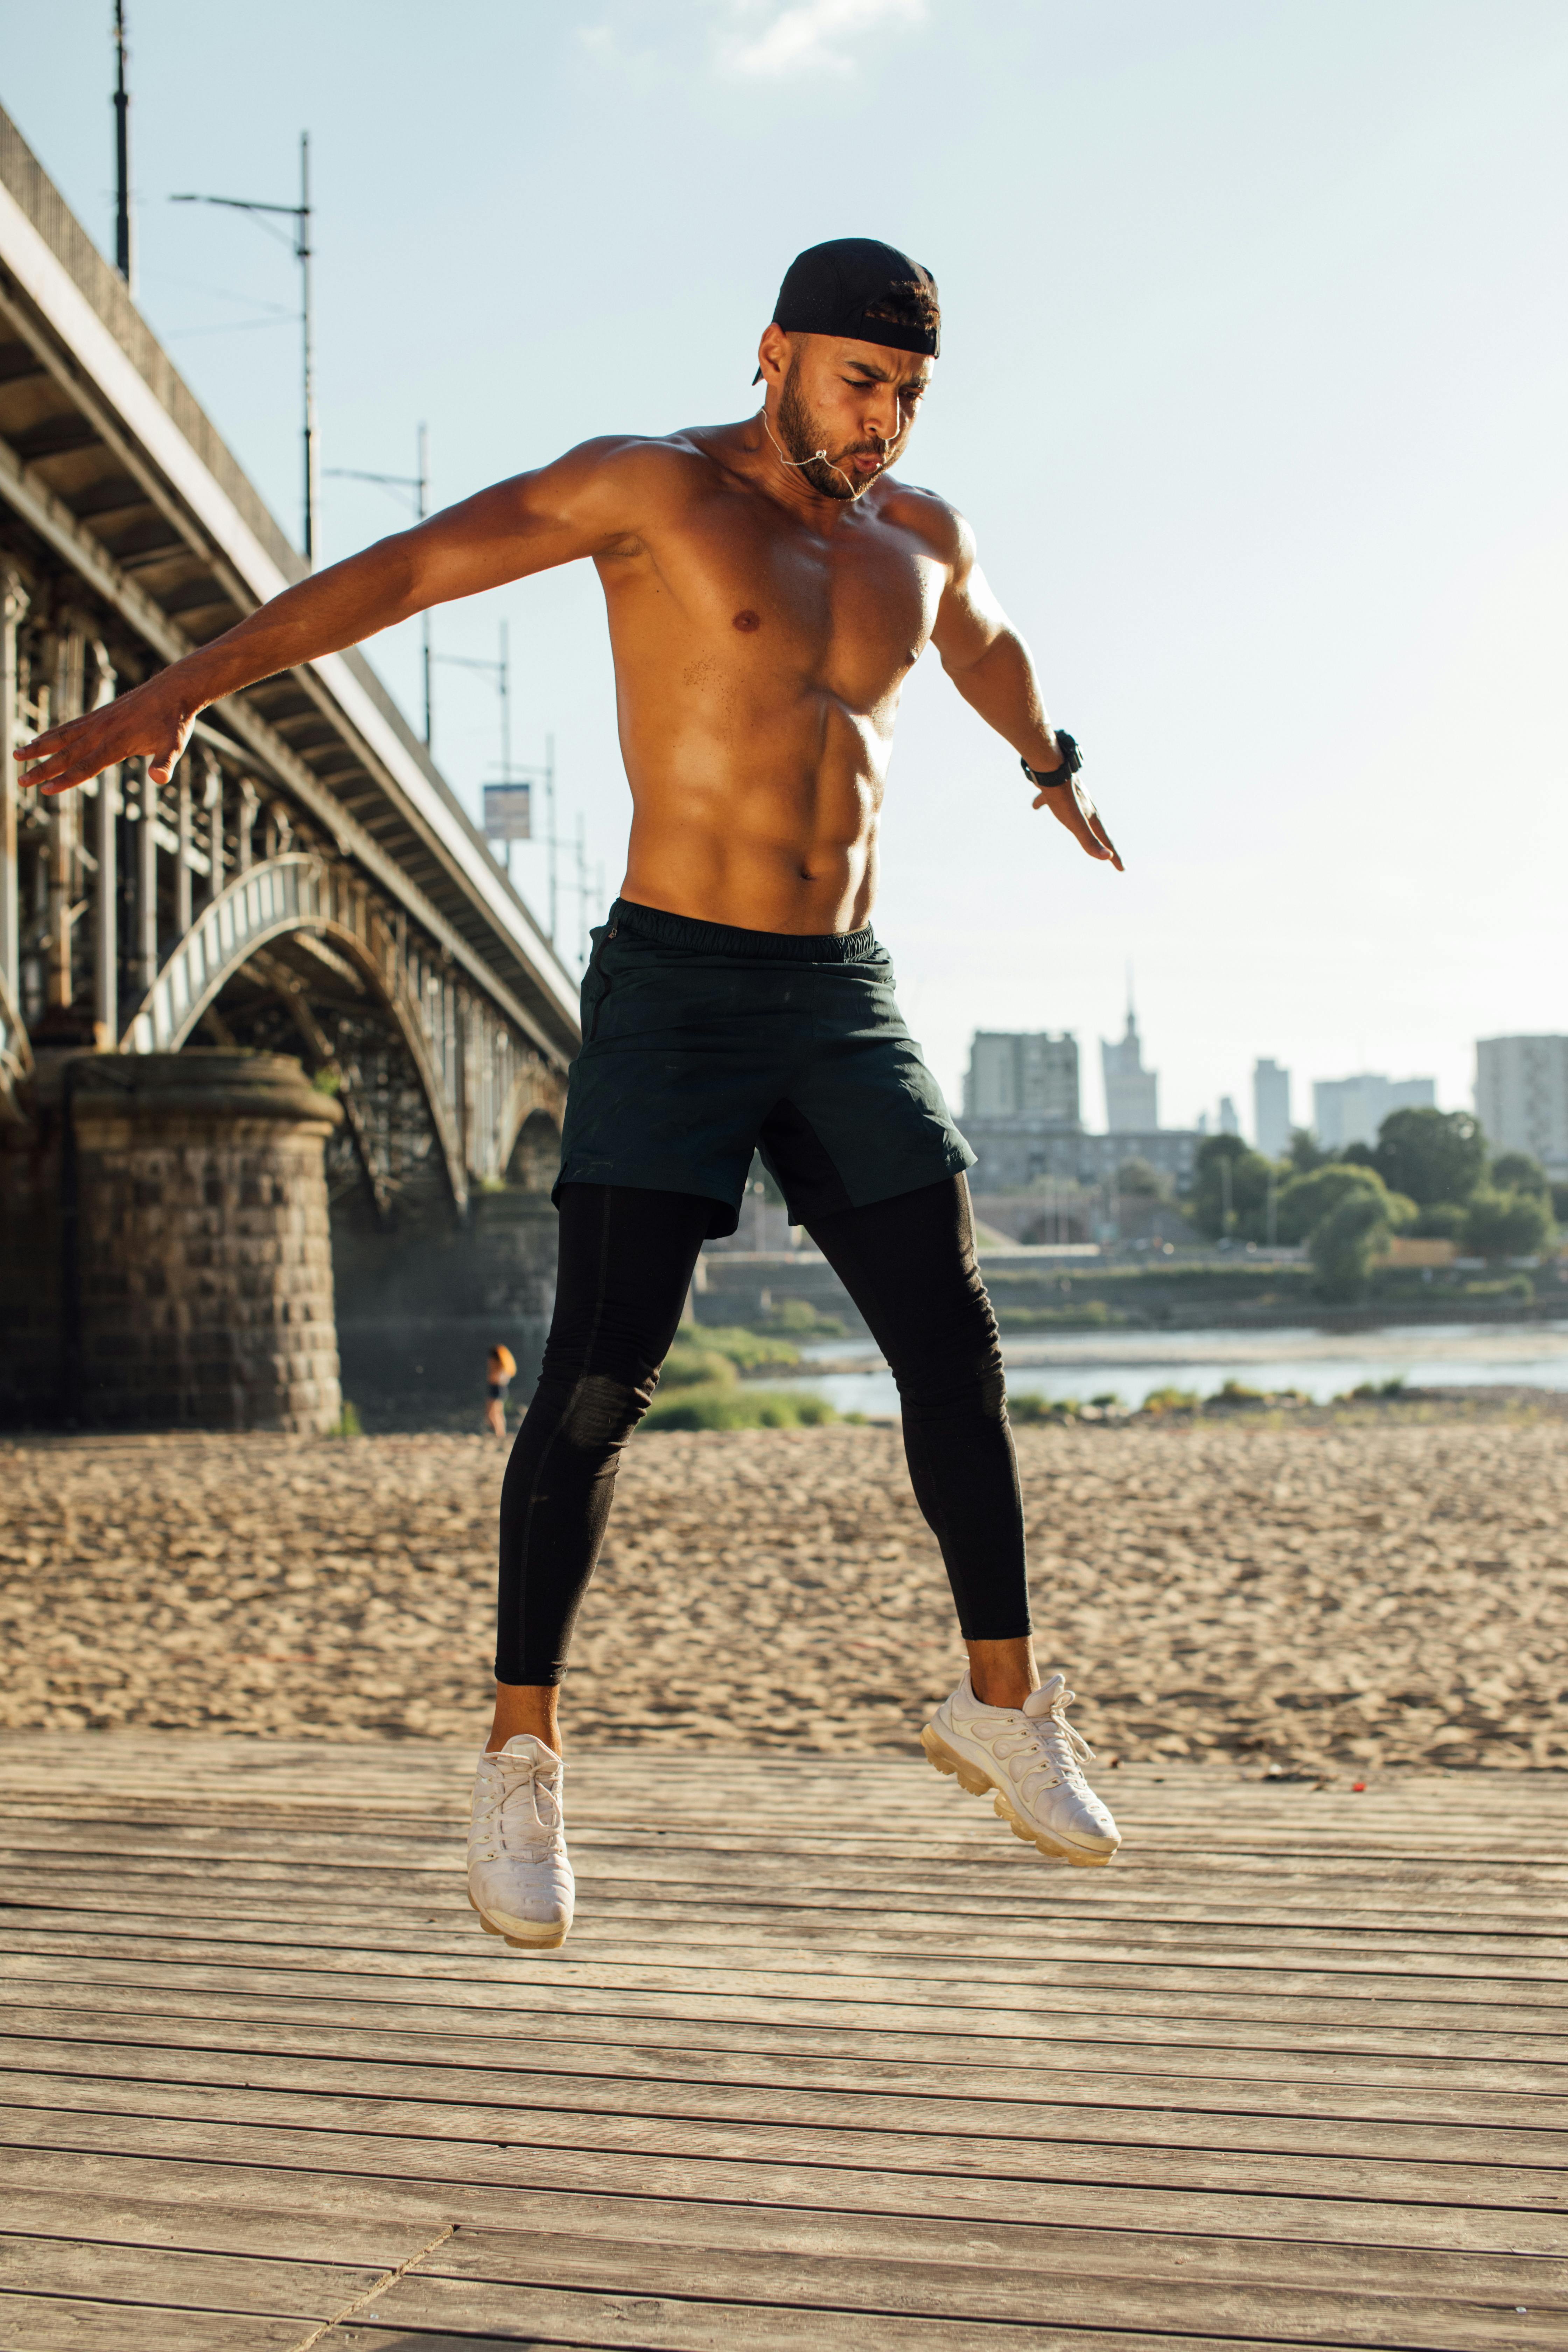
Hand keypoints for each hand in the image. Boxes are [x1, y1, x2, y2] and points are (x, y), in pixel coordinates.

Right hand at [14, 674, 195, 797]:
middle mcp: (101, 731)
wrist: (174, 689)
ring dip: (38, 747)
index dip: (65, 780)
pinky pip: (70, 725)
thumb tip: (160, 778)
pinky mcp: (99, 714)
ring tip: (18, 755)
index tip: (45, 790)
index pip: (85, 766)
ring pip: (61, 736)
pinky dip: (52, 733)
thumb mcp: (175, 745)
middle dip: (42, 769)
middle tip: (20, 782)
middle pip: (66, 754)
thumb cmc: (175, 721)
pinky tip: (40, 739)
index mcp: (116, 743)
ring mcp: (98, 721)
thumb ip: (164, 763)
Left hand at [1032, 770, 1122, 871]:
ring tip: (1075, 828)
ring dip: (1079, 823)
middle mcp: (1085, 806)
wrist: (1051, 768)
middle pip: (1096, 828)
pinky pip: (1053, 800)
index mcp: (1091, 816)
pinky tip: (1036, 806)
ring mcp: (1073, 797)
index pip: (1106, 840)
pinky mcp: (1058, 790)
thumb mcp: (1075, 823)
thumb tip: (1107, 857)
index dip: (1114, 856)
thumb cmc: (1063, 798)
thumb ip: (1089, 841)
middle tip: (1108, 852)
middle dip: (1102, 841)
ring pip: (1078, 813)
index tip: (1122, 869)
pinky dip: (1047, 804)